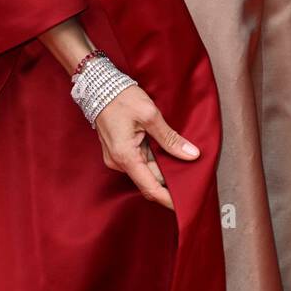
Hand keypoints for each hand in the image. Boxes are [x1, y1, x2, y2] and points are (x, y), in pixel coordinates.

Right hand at [94, 83, 199, 209]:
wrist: (99, 86)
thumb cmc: (122, 98)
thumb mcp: (150, 115)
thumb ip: (170, 138)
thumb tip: (191, 155)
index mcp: (125, 157)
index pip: (150, 188)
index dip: (168, 198)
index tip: (184, 205)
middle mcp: (119, 162)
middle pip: (150, 179)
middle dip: (169, 179)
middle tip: (191, 173)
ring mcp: (117, 158)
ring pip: (145, 170)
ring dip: (162, 167)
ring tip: (181, 158)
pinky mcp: (118, 151)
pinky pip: (139, 162)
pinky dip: (153, 159)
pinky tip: (166, 151)